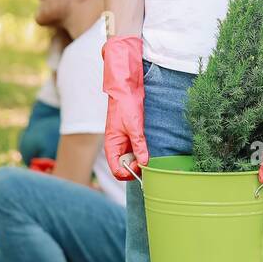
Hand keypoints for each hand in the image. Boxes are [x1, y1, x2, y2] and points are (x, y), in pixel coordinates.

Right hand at [102, 35, 147, 180]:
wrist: (127, 88)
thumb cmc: (125, 106)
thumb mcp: (134, 126)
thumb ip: (139, 145)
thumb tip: (145, 163)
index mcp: (112, 146)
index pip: (117, 170)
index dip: (128, 173)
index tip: (141, 168)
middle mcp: (117, 146)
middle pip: (125, 167)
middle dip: (136, 167)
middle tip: (147, 161)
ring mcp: (125, 141)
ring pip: (133, 158)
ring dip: (141, 159)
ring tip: (149, 153)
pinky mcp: (133, 134)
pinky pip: (138, 148)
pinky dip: (143, 150)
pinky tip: (150, 146)